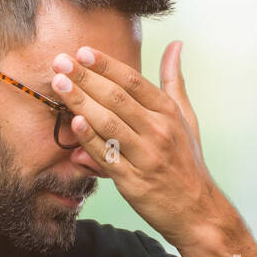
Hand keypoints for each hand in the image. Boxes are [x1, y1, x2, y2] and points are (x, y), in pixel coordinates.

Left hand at [48, 41, 232, 249]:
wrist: (197, 211)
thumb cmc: (186, 163)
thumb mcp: (187, 118)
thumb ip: (174, 81)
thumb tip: (175, 45)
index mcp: (168, 113)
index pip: (134, 82)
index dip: (107, 65)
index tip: (83, 51)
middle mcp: (159, 131)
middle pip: (117, 98)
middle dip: (86, 78)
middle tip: (61, 61)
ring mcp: (146, 156)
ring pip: (109, 123)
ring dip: (81, 101)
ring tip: (59, 84)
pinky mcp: (133, 181)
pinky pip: (107, 156)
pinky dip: (90, 139)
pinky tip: (74, 122)